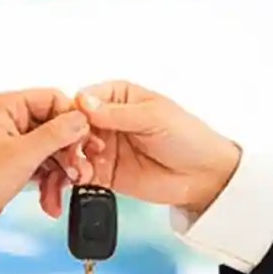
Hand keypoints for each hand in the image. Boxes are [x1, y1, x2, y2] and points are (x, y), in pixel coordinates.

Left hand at [0, 89, 94, 242]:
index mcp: (6, 107)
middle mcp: (9, 121)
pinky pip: (43, 168)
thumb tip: (81, 119)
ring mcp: (12, 144)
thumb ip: (55, 135)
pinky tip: (51, 202)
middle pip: (56, 127)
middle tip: (80, 170)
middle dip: (69, 152)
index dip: (72, 120)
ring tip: (65, 190)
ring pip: (52, 151)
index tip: (85, 141)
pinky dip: (50, 184)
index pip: (53, 99)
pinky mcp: (14, 165)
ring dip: (62, 173)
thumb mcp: (22, 156)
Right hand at [74, 81, 240, 215]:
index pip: (84, 98)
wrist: (204, 176)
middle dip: (68, 136)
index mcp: (119, 96)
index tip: (76, 122)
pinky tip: (81, 176)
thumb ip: (118, 112)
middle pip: (72, 124)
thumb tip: (85, 102)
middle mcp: (107, 120)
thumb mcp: (155, 117)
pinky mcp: (103, 173)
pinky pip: (79, 172)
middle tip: (77, 146)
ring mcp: (103, 146)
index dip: (75, 110)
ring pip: (71, 149)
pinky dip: (74, 175)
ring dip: (69, 156)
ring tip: (79, 164)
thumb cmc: (188, 138)